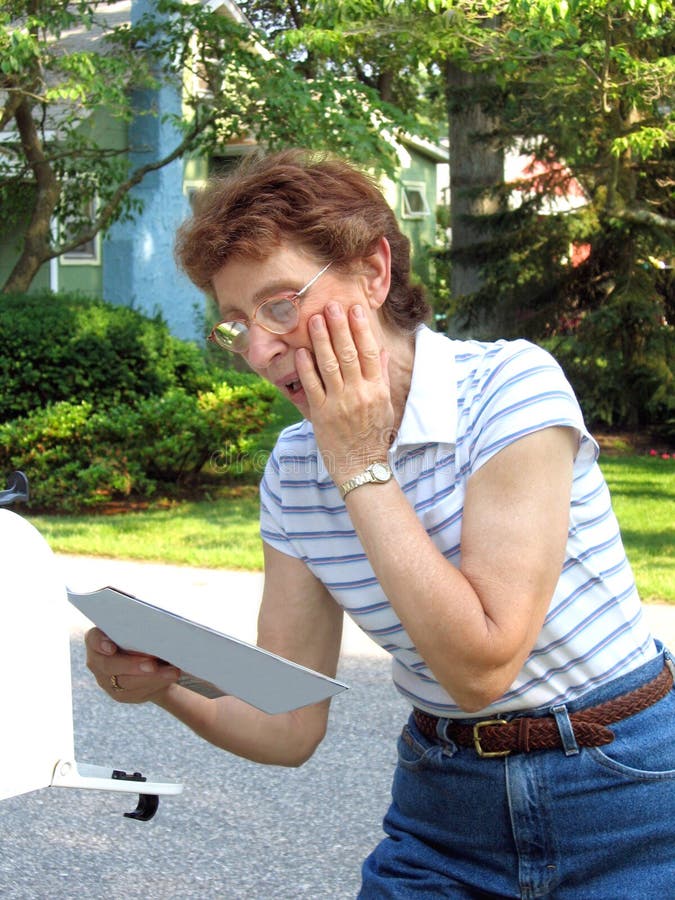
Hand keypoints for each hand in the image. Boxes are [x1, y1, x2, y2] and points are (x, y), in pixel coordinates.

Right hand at [85, 627, 179, 703]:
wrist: (150, 659)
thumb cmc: (144, 635)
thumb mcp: (140, 629)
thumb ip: (140, 629)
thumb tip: (158, 630)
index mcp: (97, 639)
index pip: (93, 639)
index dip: (100, 643)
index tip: (112, 647)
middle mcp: (97, 660)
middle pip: (109, 665)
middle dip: (133, 665)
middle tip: (152, 665)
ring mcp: (106, 680)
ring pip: (126, 682)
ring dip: (151, 677)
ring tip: (172, 672)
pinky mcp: (120, 694)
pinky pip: (137, 692)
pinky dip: (156, 684)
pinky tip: (169, 678)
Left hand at [295, 302, 393, 483]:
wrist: (361, 465)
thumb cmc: (373, 434)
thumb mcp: (385, 405)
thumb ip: (380, 376)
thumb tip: (379, 351)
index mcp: (376, 389)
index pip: (369, 352)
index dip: (361, 329)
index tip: (355, 309)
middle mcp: (358, 394)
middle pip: (348, 354)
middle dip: (339, 328)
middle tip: (331, 305)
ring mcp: (339, 403)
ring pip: (329, 366)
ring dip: (321, 341)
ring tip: (315, 320)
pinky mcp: (321, 414)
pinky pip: (312, 386)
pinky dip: (306, 367)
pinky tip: (301, 351)